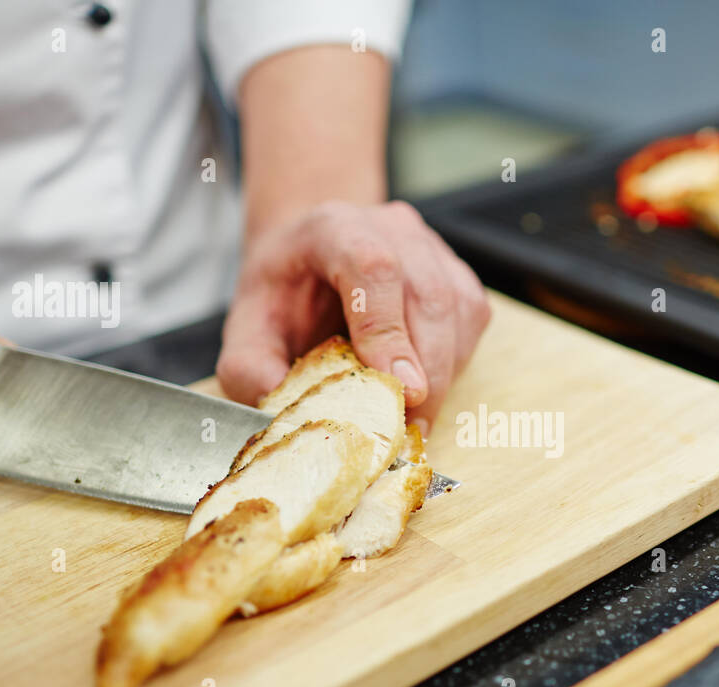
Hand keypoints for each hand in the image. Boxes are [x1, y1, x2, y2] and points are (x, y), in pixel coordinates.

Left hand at [216, 200, 490, 433]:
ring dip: (443, 373)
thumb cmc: (283, 293)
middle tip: (409, 427)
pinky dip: (454, 362)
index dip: (389, 331)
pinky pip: (471, 320)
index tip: (401, 387)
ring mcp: (430, 247)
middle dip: (427, 371)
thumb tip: (285, 415)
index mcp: (333, 229)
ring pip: (458, 310)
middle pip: (427, 295)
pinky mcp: (456, 273)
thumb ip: (252, 369)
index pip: (372, 269)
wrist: (309, 257)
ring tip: (414, 417)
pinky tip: (425, 385)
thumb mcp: (247, 328)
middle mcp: (390, 228)